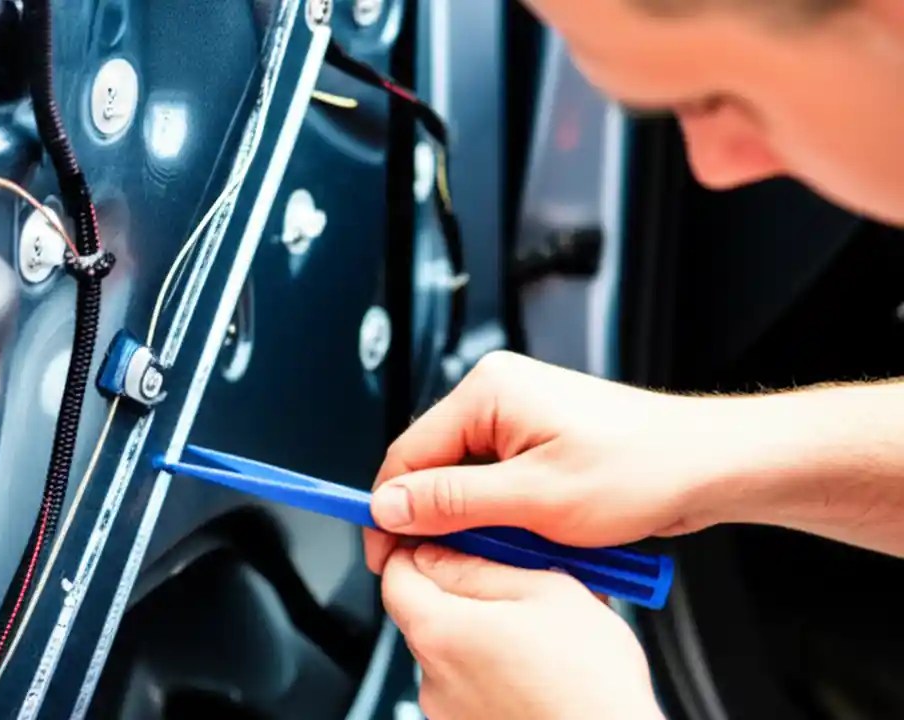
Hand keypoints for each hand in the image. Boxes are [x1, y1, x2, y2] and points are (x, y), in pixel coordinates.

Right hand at [366, 351, 747, 572]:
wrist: (709, 464)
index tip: (384, 551)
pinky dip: (506, 516)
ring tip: (514, 547)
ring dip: (480, 522)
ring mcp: (519, 415)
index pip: (407, 453)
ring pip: (466, 480)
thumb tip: (391, 506)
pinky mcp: (538, 438)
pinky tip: (530, 537)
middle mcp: (498, 393)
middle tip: (453, 562)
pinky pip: (497, 481)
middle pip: (434, 467)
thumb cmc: (643, 468)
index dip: (390, 509)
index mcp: (488, 391)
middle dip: (441, 518)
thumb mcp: (535, 499)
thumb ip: (452, 502)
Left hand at [382, 545, 663, 719]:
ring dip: (478, 630)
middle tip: (506, 577)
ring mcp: (447, 710)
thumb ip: (481, 566)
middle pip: (423, 612)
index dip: (417, 548)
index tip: (443, 539)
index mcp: (440, 632)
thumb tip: (439, 550)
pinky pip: (466, 683)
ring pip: (449, 649)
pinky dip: (490, 667)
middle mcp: (432, 677)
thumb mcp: (546, 592)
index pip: (394, 575)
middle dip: (458, 590)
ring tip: (532, 628)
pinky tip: (532, 665)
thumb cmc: (590, 683)